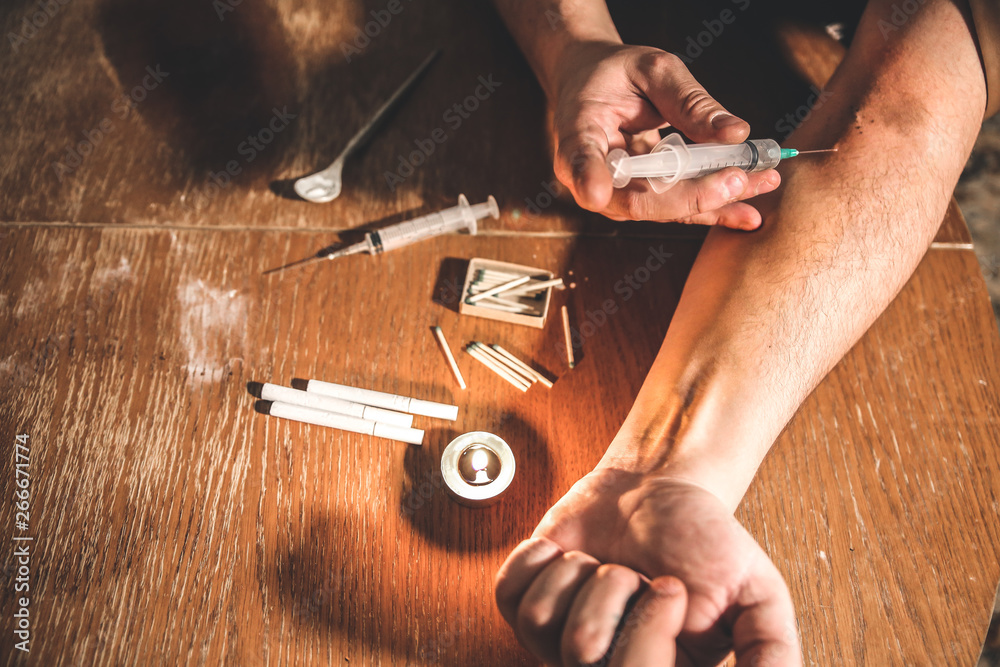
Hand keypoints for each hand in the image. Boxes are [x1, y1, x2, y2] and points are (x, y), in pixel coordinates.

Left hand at [495, 468, 800, 665]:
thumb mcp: (758, 593)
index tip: (673, 585)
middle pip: (581, 652)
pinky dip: (538, 558)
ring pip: (541, 619)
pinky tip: (568, 553)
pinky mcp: (525, 605)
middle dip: (614, 588)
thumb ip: (770, 650)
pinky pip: (508, 593)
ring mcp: (557, 642)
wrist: (657, 491)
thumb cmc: (705, 540)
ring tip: (605, 561)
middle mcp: (605, 666)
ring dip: (578, 569)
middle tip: (636, 571)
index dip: (650, 622)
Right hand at [549, 41, 779, 227]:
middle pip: (636, 198)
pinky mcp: (644, 198)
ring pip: (665, 209)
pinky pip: (679, 209)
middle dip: (691, 195)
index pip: (578, 160)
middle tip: (736, 178)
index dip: (588, 179)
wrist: (598, 85)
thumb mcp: (651, 69)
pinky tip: (749, 214)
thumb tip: (735, 133)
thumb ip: (688, 100)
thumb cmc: (617, 72)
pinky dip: (716, 209)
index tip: (598, 193)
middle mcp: (592, 174)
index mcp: (577, 132)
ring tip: (763, 183)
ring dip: (717, 201)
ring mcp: (618, 194)